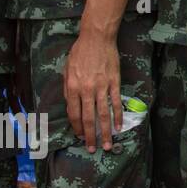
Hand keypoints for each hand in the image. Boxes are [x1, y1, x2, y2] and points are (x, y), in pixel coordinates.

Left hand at [64, 31, 121, 153]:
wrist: (97, 38)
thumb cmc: (80, 52)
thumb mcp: (67, 70)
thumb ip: (68, 88)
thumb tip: (72, 104)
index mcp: (72, 88)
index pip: (74, 114)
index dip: (77, 128)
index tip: (79, 137)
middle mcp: (86, 90)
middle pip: (88, 118)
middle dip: (90, 136)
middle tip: (92, 149)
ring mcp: (101, 87)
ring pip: (103, 114)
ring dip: (105, 132)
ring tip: (108, 145)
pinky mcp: (114, 83)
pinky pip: (116, 103)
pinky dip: (118, 116)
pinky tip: (119, 127)